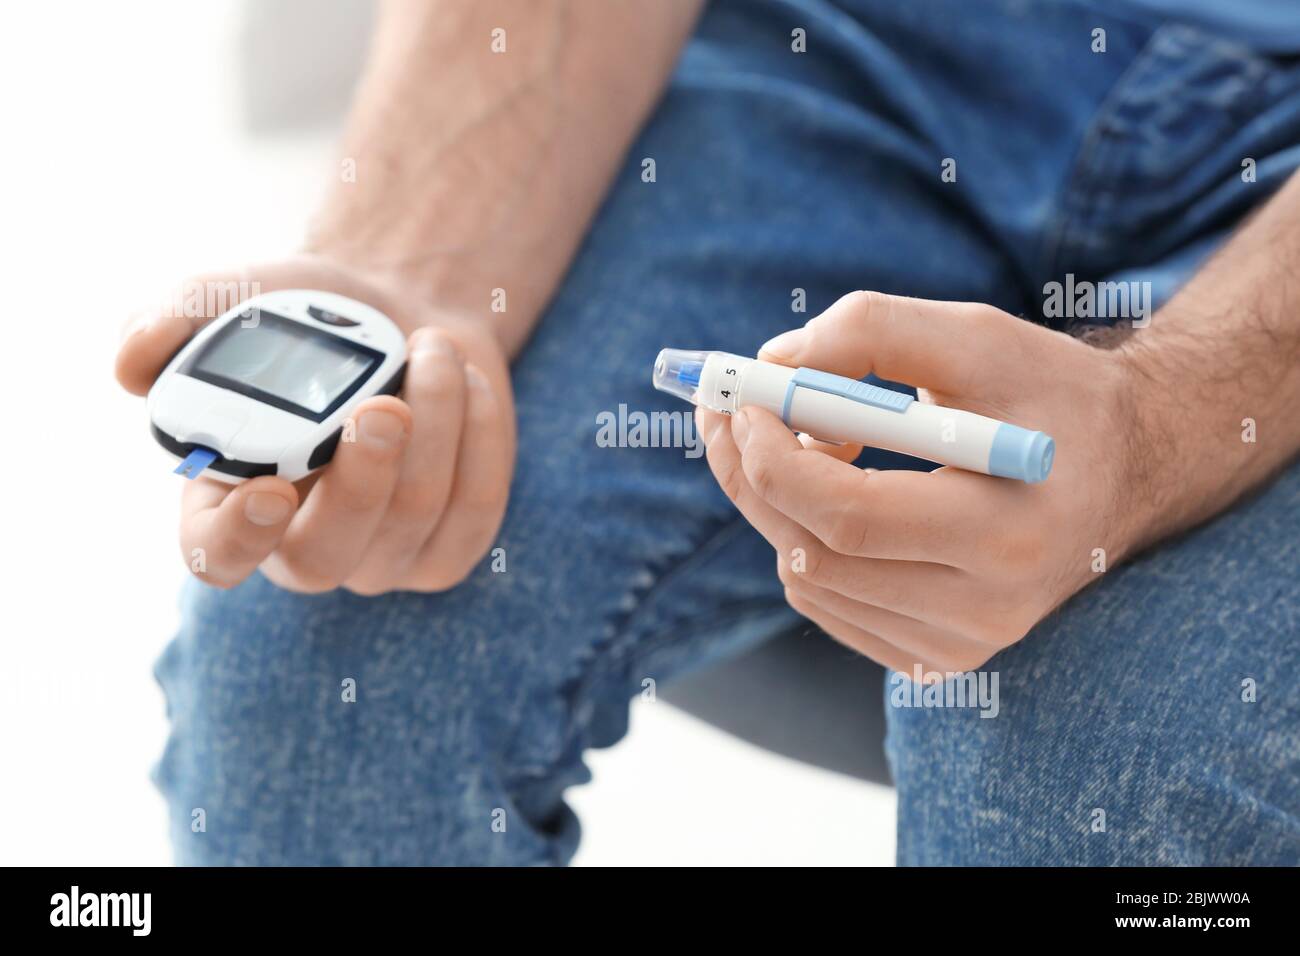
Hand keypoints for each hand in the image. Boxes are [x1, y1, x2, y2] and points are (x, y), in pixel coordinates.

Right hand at [116, 254, 515, 593]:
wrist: (403, 317)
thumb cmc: (306, 319)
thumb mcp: (235, 298)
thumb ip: (174, 321)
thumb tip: (131, 364)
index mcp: (227, 499)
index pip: (215, 556)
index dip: (237, 538)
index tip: (269, 486)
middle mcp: (300, 544)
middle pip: (326, 556)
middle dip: (361, 482)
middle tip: (383, 405)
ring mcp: (381, 556)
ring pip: (412, 519)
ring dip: (434, 423)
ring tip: (433, 345)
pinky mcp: (451, 544)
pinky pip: (474, 511)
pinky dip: (478, 437)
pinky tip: (466, 381)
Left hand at [698, 291, 1145, 675]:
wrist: (1125, 472)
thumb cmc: (1049, 395)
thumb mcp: (977, 335)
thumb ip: (873, 331)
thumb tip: (772, 365)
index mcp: (1007, 531)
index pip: (849, 517)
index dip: (773, 457)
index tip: (743, 397)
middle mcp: (987, 609)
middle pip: (814, 556)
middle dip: (750, 474)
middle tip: (725, 410)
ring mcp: (961, 644)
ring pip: (808, 582)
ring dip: (775, 503)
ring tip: (805, 438)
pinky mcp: (937, 656)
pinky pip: (826, 604)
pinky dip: (803, 540)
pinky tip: (833, 490)